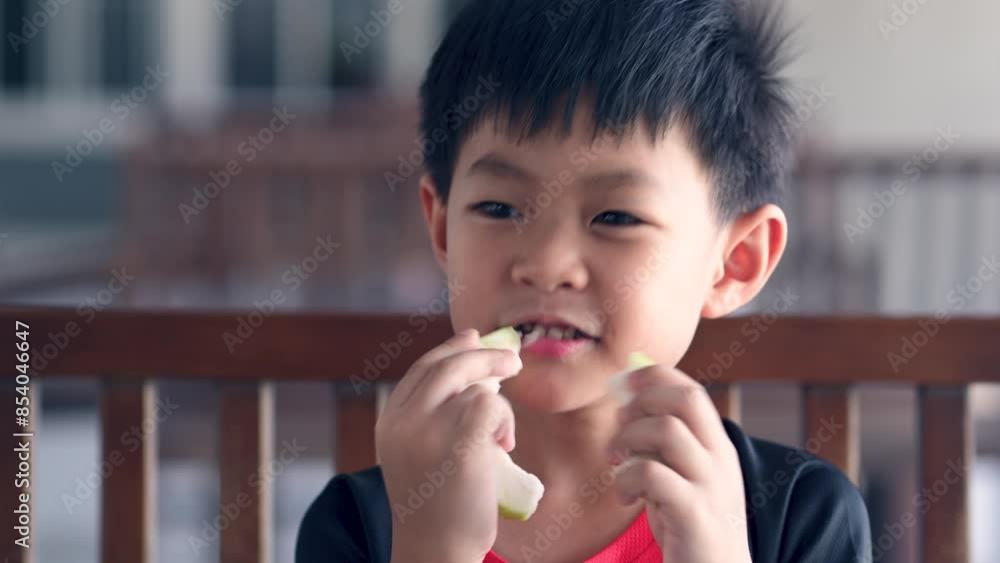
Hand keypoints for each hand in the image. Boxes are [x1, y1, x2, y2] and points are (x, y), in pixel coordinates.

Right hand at [376, 329, 521, 562]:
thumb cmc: (436, 507)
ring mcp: (429, 430)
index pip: (422, 368)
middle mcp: (404, 420)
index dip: (451, 349)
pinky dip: (504, 419)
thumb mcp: (420, 453)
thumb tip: (470, 368)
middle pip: (447, 365)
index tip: (473, 338)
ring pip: (475, 387)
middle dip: (483, 355)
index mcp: (390, 421)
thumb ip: (433, 415)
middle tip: (512, 360)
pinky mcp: (459, 442)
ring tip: (502, 436)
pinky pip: (490, 404)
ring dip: (499, 405)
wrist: (434, 551)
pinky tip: (505, 444)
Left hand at [608, 364, 751, 562]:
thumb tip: (626, 403)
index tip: (623, 384)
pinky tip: (624, 496)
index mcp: (717, 447)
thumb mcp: (680, 477)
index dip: (654, 378)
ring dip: (628, 439)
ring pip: (666, 430)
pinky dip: (626, 478)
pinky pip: (652, 473)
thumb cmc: (689, 527)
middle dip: (642, 401)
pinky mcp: (694, 512)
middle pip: (687, 399)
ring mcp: (711, 485)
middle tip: (620, 427)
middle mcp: (720, 459)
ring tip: (616, 463)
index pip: (692, 390)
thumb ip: (662, 445)